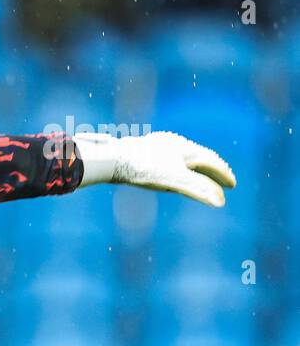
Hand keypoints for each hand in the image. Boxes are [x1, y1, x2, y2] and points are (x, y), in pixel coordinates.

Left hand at [74, 131, 236, 207]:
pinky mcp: (143, 148)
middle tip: (223, 179)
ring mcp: (158, 144)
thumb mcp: (173, 182)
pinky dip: (175, 163)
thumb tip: (219, 201)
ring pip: (183, 154)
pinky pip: (166, 155)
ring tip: (199, 173)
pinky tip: (167, 166)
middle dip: (213, 168)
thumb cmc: (144, 170)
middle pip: (200, 156)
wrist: (113, 157)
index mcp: (186, 150)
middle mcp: (175, 144)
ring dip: (195, 164)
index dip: (223, 174)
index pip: (212, 162)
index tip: (232, 185)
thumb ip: (197, 189)